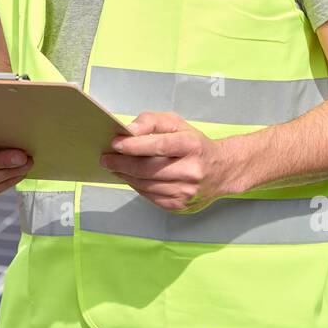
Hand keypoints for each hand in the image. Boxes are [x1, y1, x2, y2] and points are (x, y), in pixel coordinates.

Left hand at [98, 111, 237, 212]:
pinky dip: (136, 186)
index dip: (134, 145)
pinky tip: (130, 177)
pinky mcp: (179, 205)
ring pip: (146, 185)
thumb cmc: (195, 144)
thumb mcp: (177, 124)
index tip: (115, 143)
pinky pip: (149, 196)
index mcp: (192, 146)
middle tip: (106, 158)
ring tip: (114, 167)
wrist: (222, 171)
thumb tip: (130, 130)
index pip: (160, 145)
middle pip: (148, 169)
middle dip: (122, 164)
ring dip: (125, 176)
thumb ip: (152, 121)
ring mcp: (186, 191)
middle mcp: (191, 170)